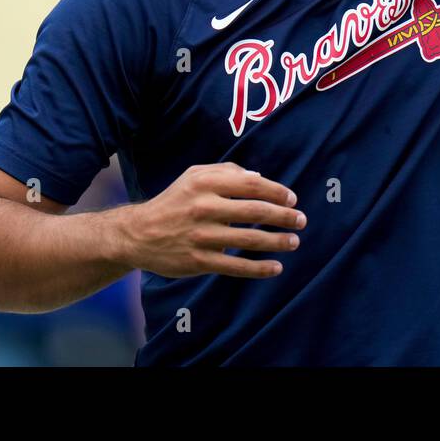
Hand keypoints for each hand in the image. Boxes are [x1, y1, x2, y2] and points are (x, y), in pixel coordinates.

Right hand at [116, 162, 304, 278]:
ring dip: (278, 242)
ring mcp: (201, 236)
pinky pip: (236, 266)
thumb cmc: (174, 201)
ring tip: (294, 242)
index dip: (277, 192)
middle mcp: (203, 207)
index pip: (252, 185)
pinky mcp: (199, 261)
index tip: (292, 199)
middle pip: (256, 212)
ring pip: (250, 240)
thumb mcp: (193, 176)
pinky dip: (259, 268)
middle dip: (284, 217)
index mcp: (205, 183)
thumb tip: (260, 176)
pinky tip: (276, 268)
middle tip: (301, 220)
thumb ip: (226, 172)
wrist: (138, 233)